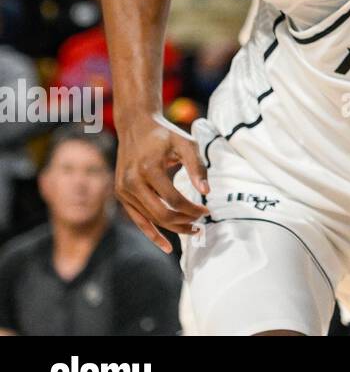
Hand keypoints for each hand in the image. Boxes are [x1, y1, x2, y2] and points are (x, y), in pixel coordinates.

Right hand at [115, 117, 209, 251]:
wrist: (136, 125)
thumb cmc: (165, 134)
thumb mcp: (186, 143)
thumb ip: (197, 166)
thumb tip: (207, 192)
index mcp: (148, 169)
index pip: (174, 199)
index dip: (192, 209)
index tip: (207, 210)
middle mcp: (131, 182)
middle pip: (161, 213)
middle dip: (183, 222)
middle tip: (201, 224)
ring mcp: (123, 190)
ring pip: (150, 219)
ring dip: (172, 228)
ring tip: (192, 230)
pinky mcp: (121, 194)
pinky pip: (138, 219)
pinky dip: (152, 233)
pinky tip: (166, 245)